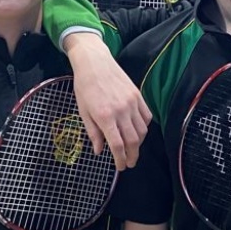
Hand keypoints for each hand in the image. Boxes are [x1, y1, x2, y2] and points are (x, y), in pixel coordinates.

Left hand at [63, 34, 151, 169]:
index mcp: (105, 116)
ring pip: (142, 130)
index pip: (117, 145)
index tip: (120, 167)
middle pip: (133, 141)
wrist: (95, 62)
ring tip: (133, 149)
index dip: (120, 160)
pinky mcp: (138, 96)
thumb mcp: (83, 111)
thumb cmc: (84, 86)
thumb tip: (100, 151)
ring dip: (139, 143)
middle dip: (132, 156)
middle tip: (129, 163)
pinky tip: (138, 131)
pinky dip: (144, 127)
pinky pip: (147, 117)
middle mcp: (121, 111)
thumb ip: (93, 133)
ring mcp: (132, 103)